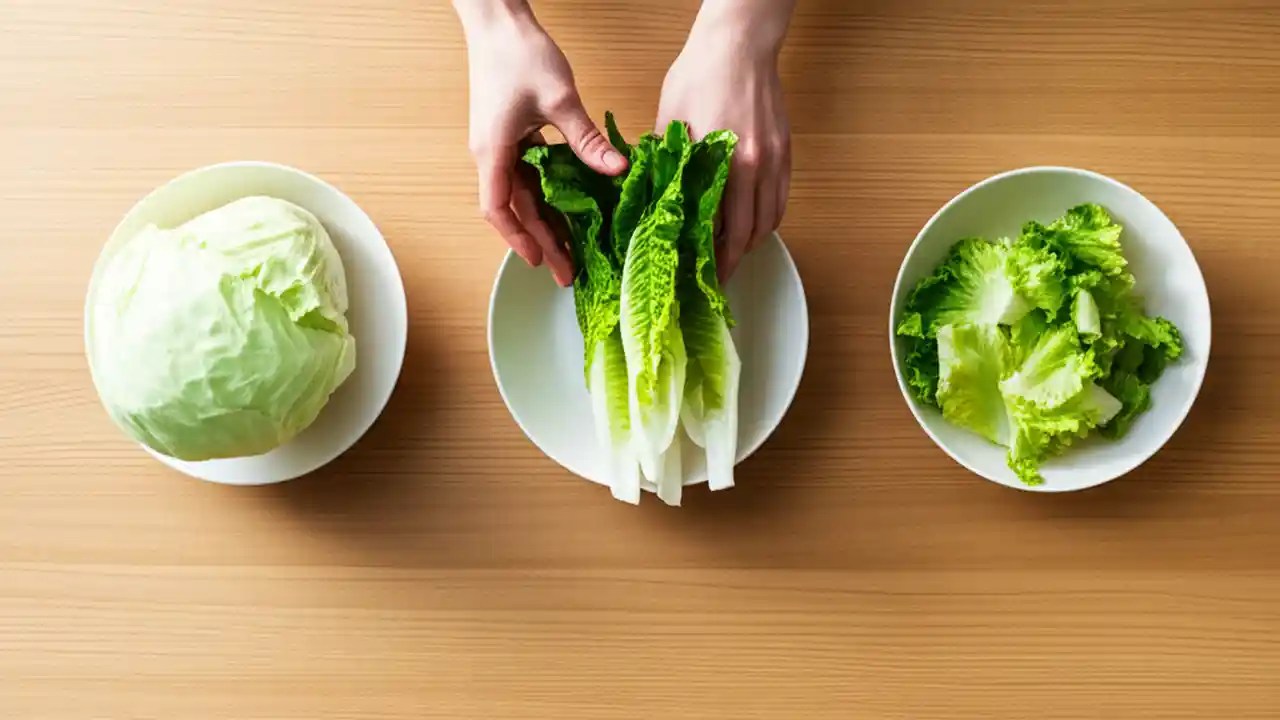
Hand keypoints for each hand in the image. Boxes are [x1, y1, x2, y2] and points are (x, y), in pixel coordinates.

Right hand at [455, 1, 627, 285]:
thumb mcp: (560, 99)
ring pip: (521, 195)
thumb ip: (586, 139)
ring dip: (544, 222)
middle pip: (514, 209)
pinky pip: (527, 175)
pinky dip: (546, 196)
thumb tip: (619, 169)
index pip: (498, 208)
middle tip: (568, 272)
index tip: (541, 260)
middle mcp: (490, 154)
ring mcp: (498, 146)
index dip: (519, 238)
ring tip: (571, 250)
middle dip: (541, 241)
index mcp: (493, 150)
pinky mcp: (509, 135)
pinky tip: (569, 210)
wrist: (497, 21)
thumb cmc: (519, 54)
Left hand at [656, 0, 793, 282]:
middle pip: (746, 232)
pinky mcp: (786, 152)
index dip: (707, 255)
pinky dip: (769, 220)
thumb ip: (664, 161)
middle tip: (715, 278)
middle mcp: (753, 166)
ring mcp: (774, 160)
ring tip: (733, 256)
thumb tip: (653, 193)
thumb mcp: (668, 119)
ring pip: (769, 220)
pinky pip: (781, 200)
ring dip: (752, 243)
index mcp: (722, 161)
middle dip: (731, 260)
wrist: (740, 45)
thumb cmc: (699, 75)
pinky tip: (754, 227)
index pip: (716, 225)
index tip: (696, 274)